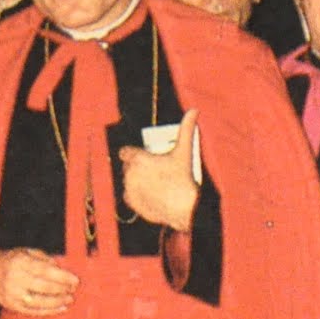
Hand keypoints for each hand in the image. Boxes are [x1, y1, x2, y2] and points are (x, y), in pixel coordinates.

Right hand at [0, 248, 78, 313]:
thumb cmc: (11, 260)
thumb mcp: (26, 252)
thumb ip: (44, 258)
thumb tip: (61, 269)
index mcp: (19, 263)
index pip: (45, 271)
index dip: (62, 277)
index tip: (75, 280)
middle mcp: (14, 279)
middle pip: (44, 287)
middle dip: (62, 290)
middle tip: (73, 289)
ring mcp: (12, 295)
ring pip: (39, 302)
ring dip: (57, 302)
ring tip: (69, 299)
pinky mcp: (11, 306)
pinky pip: (33, 311)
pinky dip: (48, 311)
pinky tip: (60, 309)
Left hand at [119, 109, 199, 231]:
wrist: (183, 208)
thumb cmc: (182, 178)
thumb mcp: (184, 152)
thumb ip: (186, 129)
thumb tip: (193, 110)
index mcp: (138, 159)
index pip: (125, 152)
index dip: (134, 154)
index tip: (144, 157)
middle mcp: (130, 173)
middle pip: (128, 167)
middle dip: (137, 167)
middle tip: (153, 170)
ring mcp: (129, 189)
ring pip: (128, 180)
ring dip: (136, 180)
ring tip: (152, 182)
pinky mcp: (131, 203)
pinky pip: (128, 195)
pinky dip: (136, 194)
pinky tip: (148, 193)